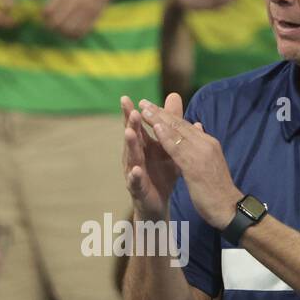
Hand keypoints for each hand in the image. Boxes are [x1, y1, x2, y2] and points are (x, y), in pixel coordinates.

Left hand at [31, 0, 119, 38]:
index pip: (48, 10)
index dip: (43, 16)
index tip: (44, 16)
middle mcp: (74, 1)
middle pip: (57, 22)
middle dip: (50, 26)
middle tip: (50, 25)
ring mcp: (85, 11)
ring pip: (69, 29)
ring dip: (61, 33)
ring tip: (59, 30)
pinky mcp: (93, 18)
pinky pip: (81, 32)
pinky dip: (73, 36)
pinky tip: (69, 33)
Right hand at [121, 93, 183, 220]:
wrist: (159, 203)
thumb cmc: (161, 173)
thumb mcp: (167, 147)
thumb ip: (170, 124)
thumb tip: (174, 97)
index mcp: (143, 146)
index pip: (136, 126)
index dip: (131, 112)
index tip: (125, 97)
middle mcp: (135, 157)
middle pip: (131, 138)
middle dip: (130, 124)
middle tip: (131, 110)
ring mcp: (134, 173)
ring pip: (131, 157)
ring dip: (130, 145)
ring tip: (129, 132)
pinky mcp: (138, 189)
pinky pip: (136, 182)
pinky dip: (135, 176)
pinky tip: (136, 170)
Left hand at [134, 96, 241, 229]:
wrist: (229, 208)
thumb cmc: (218, 190)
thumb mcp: (209, 163)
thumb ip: (201, 146)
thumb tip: (197, 127)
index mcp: (208, 143)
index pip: (185, 126)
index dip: (168, 116)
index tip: (152, 107)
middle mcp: (206, 143)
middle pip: (180, 125)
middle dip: (161, 113)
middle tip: (144, 102)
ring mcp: (201, 153)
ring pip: (177, 132)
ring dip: (159, 120)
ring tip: (144, 110)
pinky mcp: (195, 165)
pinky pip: (178, 148)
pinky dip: (166, 137)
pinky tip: (155, 128)